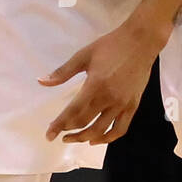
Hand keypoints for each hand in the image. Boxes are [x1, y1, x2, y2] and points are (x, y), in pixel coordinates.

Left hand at [40, 23, 157, 144]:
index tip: (49, 135)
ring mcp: (122, 104)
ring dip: (85, 137)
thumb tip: (41, 82)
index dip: (59, 125)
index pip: (73, 112)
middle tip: (60, 135)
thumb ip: (62, 72)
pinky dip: (108, 138)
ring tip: (74, 138)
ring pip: (101, 130)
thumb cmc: (110, 46)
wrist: (140, 42)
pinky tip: (97, 139)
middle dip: (69, 132)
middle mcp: (109, 98)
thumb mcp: (83, 56)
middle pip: (85, 123)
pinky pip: (120, 129)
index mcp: (95, 85)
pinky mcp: (133, 106)